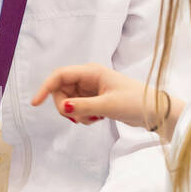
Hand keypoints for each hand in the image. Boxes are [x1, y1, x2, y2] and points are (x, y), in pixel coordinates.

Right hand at [32, 63, 170, 131]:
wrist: (154, 111)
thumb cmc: (135, 102)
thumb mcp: (107, 105)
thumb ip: (83, 107)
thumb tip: (62, 108)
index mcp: (91, 72)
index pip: (60, 75)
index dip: (46, 88)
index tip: (35, 103)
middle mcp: (89, 78)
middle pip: (61, 90)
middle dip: (64, 107)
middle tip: (77, 118)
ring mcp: (92, 89)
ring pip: (69, 101)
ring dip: (75, 114)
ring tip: (93, 119)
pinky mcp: (95, 100)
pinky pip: (78, 108)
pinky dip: (82, 116)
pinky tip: (97, 120)